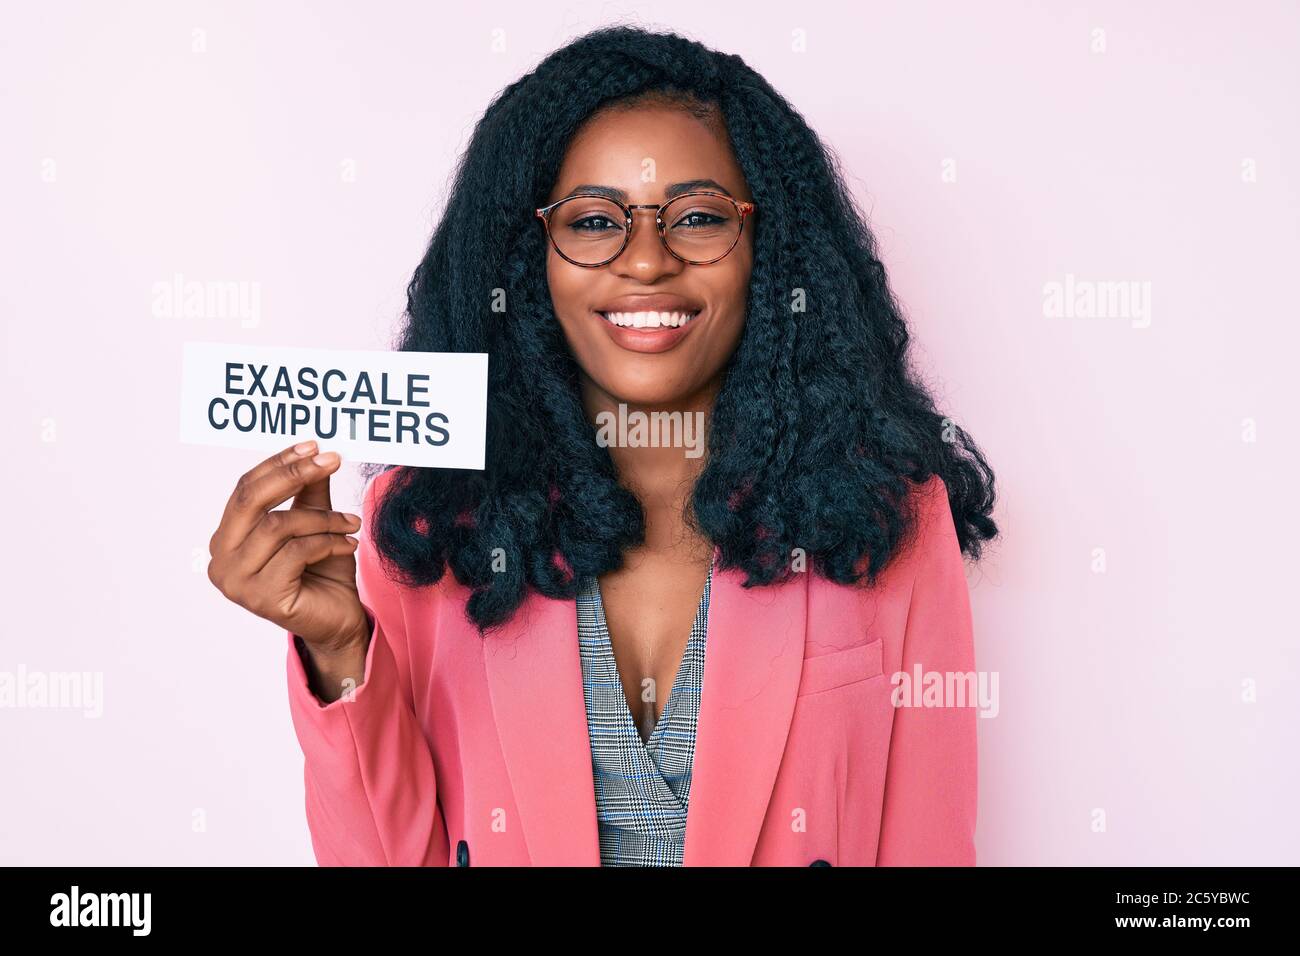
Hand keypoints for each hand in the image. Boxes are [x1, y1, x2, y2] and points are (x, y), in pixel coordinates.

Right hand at [207, 441, 369, 655]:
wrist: (339, 620)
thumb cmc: (323, 572)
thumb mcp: (316, 523)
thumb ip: (309, 491)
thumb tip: (314, 451)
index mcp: (226, 537)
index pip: (245, 489)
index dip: (279, 464)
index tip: (314, 445)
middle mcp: (220, 559)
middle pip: (251, 501)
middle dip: (294, 476)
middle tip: (331, 460)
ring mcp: (236, 581)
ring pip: (278, 526)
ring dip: (322, 518)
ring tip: (351, 521)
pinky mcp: (261, 597)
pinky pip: (297, 552)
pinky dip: (328, 542)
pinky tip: (349, 544)